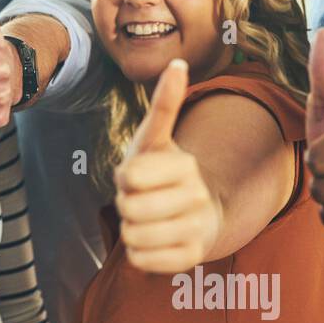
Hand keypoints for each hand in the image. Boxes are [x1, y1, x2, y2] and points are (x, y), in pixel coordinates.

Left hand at [114, 60, 220, 272]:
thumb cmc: (163, 171)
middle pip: (128, 208)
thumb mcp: (157, 137)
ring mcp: (196, 228)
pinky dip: (138, 254)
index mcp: (184, 164)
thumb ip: (165, 103)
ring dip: (130, 229)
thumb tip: (179, 62)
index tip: (137, 175)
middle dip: (124, 205)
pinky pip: (142, 260)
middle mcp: (196, 197)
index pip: (128, 176)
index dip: (124, 178)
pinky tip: (154, 241)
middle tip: (139, 201)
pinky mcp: (191, 258)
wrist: (199, 213)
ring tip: (146, 220)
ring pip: (132, 236)